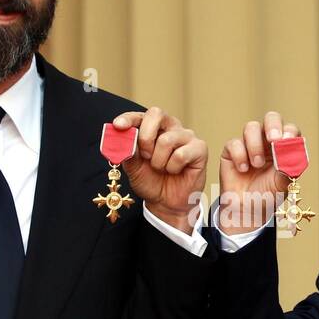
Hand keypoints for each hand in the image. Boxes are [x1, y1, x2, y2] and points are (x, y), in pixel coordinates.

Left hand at [112, 108, 206, 233]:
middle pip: (156, 114)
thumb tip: (123, 138)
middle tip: (145, 156)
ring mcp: (186, 136)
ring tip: (161, 168)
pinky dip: (173, 167)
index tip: (118, 126)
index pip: (140, 115)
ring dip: (158, 161)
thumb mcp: (133, 168)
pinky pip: (181, 154)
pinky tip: (175, 171)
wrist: (166, 203)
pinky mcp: (199, 148)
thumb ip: (128, 152)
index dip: (129, 119)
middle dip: (145, 138)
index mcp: (153, 128)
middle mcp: (170, 127)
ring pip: (167, 139)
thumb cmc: (151, 182)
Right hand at [219, 110, 301, 235]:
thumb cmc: (268, 194)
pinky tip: (243, 170)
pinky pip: (234, 142)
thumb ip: (288, 168)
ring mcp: (249, 144)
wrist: (247, 209)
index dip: (289, 131)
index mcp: (284, 147)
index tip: (287, 140)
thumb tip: (291, 153)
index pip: (289, 130)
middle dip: (272, 125)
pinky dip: (240, 155)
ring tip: (257, 164)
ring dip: (255, 145)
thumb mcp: (283, 184)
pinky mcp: (231, 150)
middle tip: (273, 139)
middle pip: (271, 118)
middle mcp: (267, 141)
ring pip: (251, 127)